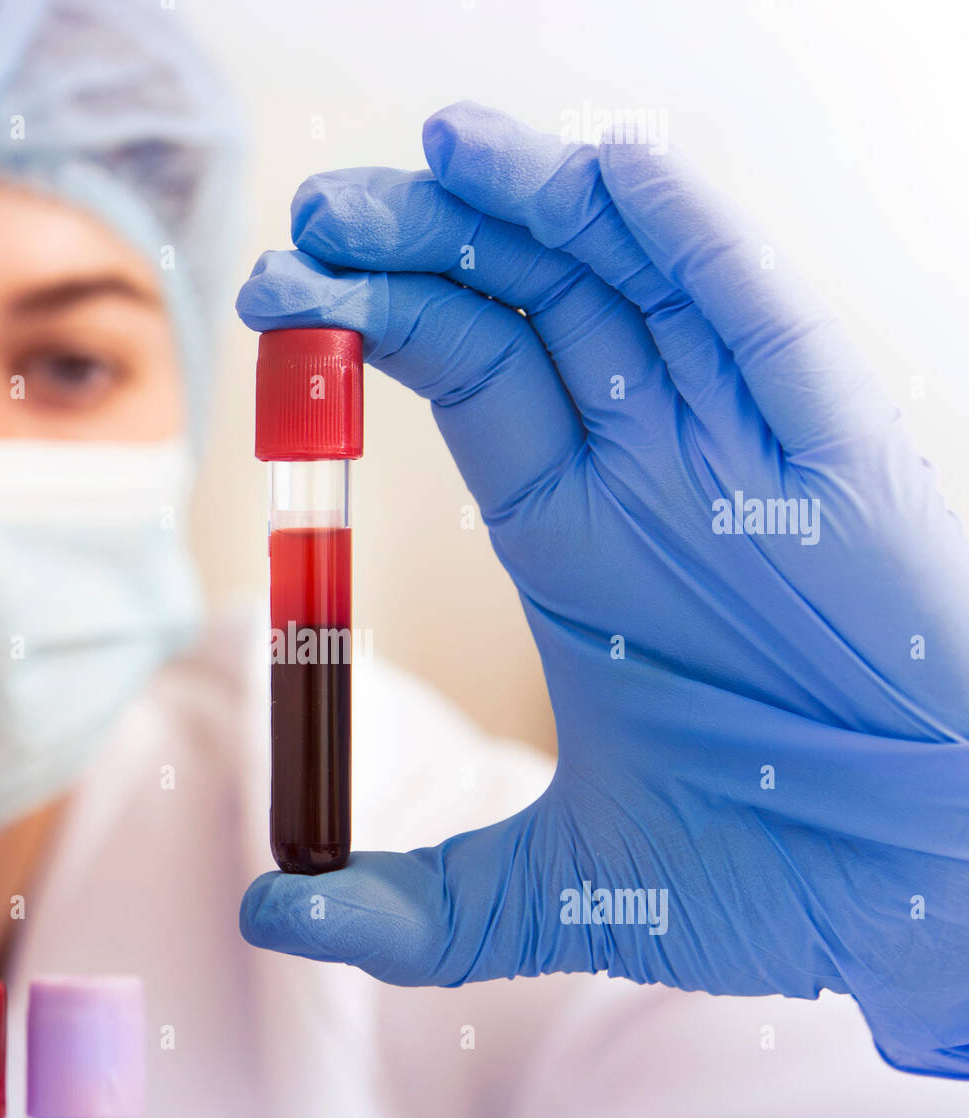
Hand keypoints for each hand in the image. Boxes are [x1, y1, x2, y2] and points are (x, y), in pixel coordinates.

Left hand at [235, 102, 968, 1076]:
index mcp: (575, 539)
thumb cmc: (761, 880)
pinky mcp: (832, 453)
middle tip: (320, 211)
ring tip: (433, 149)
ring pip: (627, 280)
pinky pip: (753, 316)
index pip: (462, 378)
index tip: (276, 296)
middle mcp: (649, 470)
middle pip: (523, 305)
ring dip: (532, 205)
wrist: (915, 899)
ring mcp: (739, 448)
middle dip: (422, 244)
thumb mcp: (551, 892)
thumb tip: (265, 916)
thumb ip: (413, 909)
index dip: (371, 327)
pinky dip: (681, 240)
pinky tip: (602, 178)